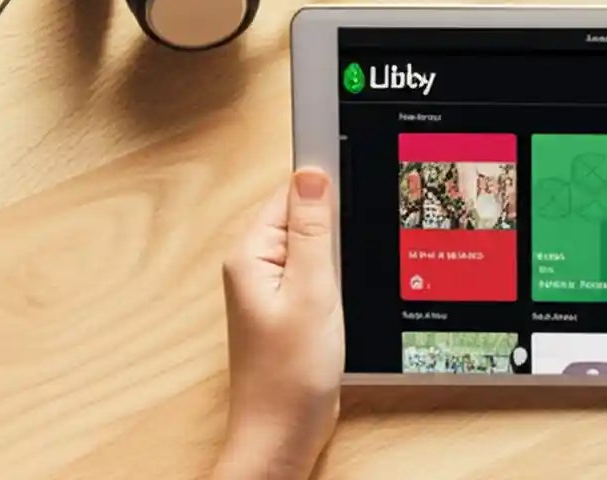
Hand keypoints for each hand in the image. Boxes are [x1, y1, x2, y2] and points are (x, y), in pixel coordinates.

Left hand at [213, 169, 343, 479]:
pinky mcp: (289, 307)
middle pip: (303, 218)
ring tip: (344, 287)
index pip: (289, 193)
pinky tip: (346, 296)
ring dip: (338, 256)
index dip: (326, 190)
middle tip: (349, 261)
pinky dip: (337, 278)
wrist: (284, 432)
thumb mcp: (312, 291)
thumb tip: (311, 174)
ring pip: (315, 247)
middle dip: (336, 228)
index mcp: (251, 254)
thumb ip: (314, 230)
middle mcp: (255, 266)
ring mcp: (271, 288)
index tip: (355, 196)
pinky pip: (317, 272)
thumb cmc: (290, 375)